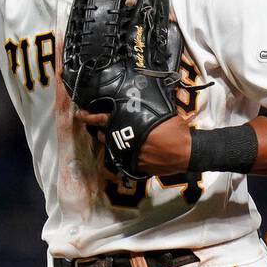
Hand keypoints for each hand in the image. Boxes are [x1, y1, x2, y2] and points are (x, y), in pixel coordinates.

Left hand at [74, 109, 191, 176]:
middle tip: (99, 125)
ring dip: (111, 141)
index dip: (88, 116)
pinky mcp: (133, 166)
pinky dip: (125, 152)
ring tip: (116, 136)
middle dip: (100, 130)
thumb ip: (140, 109)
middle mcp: (123, 140)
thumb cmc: (174, 129)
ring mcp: (126, 155)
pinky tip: (132, 148)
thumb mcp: (157, 111)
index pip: (100, 118)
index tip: (80, 115)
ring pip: (111, 147)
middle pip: (102, 135)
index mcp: (127, 124)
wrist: (186, 152)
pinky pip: (123, 157)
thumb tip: (133, 99)